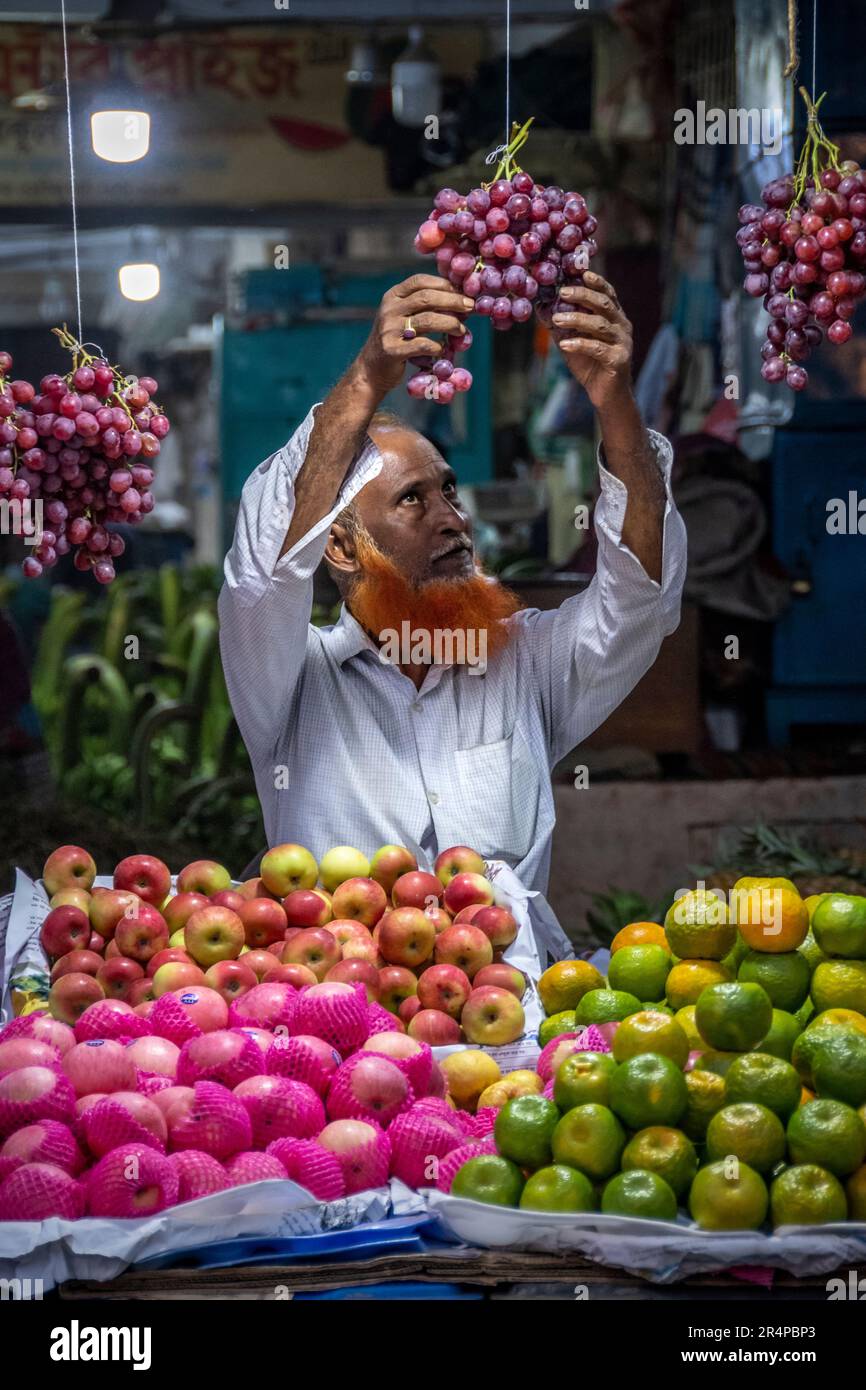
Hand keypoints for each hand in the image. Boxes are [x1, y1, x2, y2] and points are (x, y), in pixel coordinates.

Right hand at [355, 274, 473, 397]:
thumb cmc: (395, 341)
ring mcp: (389, 330)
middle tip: (470, 307)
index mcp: (392, 296)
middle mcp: (389, 310)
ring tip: (462, 330)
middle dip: (453, 301)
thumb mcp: (402, 316)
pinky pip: (423, 345)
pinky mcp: (392, 350)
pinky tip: (443, 349)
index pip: (420, 281)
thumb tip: (459, 299)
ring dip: (451, 324)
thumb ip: (423, 306)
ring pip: (428, 320)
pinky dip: (438, 347)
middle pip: (427, 298)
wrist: (371, 369)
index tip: (462, 292)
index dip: (444, 285)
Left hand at [552, 271, 633, 412]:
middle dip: (583, 295)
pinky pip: (598, 348)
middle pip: (604, 304)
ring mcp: (622, 343)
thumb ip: (561, 324)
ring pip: (599, 325)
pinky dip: (580, 344)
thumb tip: (540, 306)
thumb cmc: (590, 364)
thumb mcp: (572, 340)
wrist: (606, 395)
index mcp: (614, 317)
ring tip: (557, 318)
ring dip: (576, 319)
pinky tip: (565, 344)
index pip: (607, 293)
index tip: (580, 272)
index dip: (596, 282)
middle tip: (562, 291)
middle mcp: (622, 326)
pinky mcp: (618, 360)